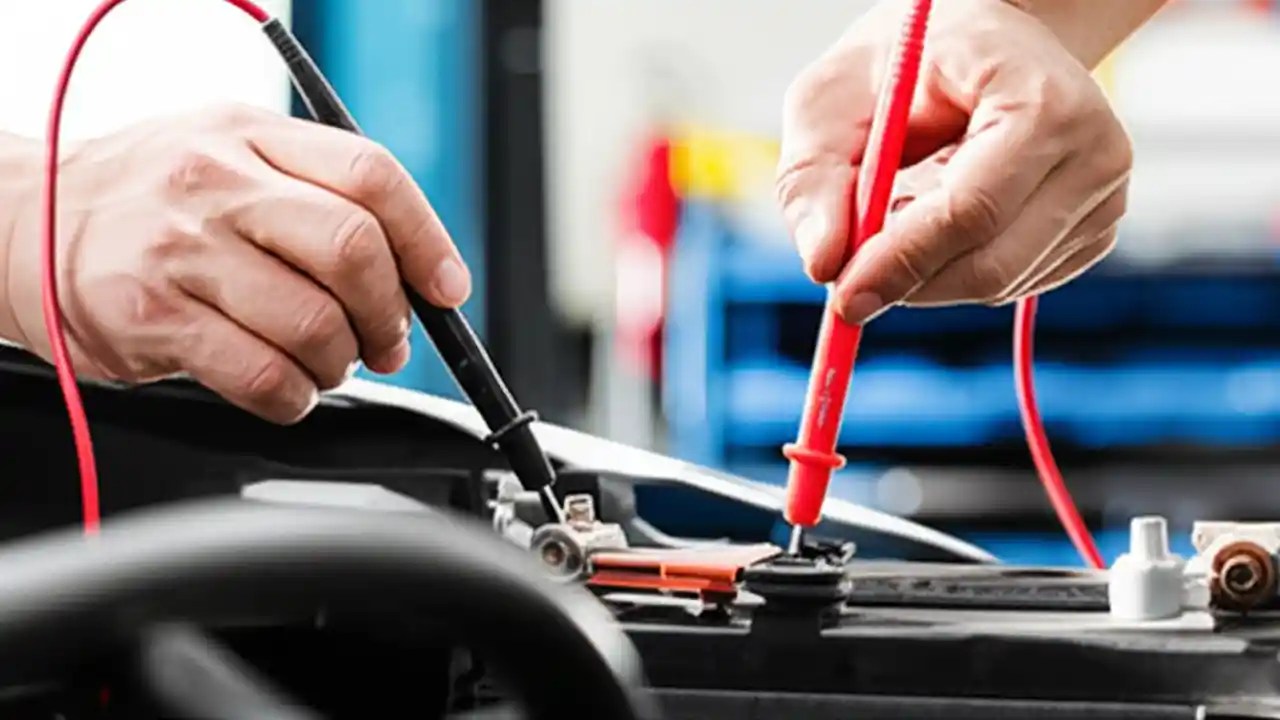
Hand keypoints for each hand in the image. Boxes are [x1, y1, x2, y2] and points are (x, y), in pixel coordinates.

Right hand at [6, 105, 470, 423]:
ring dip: (341, 362)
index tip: (446, 288)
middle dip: (390, 314)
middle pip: (353, 251)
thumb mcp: (230, 154)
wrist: (22, 223)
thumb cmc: (149, 199)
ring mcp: (181, 249)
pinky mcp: (152, 317)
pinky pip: (263, 375)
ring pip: (314, 324)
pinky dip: (296, 396)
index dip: (427, 241)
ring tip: (327, 363)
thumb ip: (315, 192)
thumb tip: (415, 267)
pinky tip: (287, 387)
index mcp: (251, 134)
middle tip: (385, 340)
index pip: (372, 176)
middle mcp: (217, 182)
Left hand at [776, 0, 1132, 323]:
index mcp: (1038, 96)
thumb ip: (814, 178)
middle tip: (848, 278)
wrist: (980, 44)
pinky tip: (938, 221)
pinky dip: (956, 273)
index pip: (971, 207)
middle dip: (907, 283)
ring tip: (899, 210)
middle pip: (989, 263)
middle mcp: (1093, 149)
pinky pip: (1011, 285)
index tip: (844, 296)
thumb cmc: (904, 64)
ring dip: (926, 275)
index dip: (902, 261)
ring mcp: (1104, 195)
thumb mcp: (834, 98)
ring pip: (997, 285)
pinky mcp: (1094, 232)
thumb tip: (823, 264)